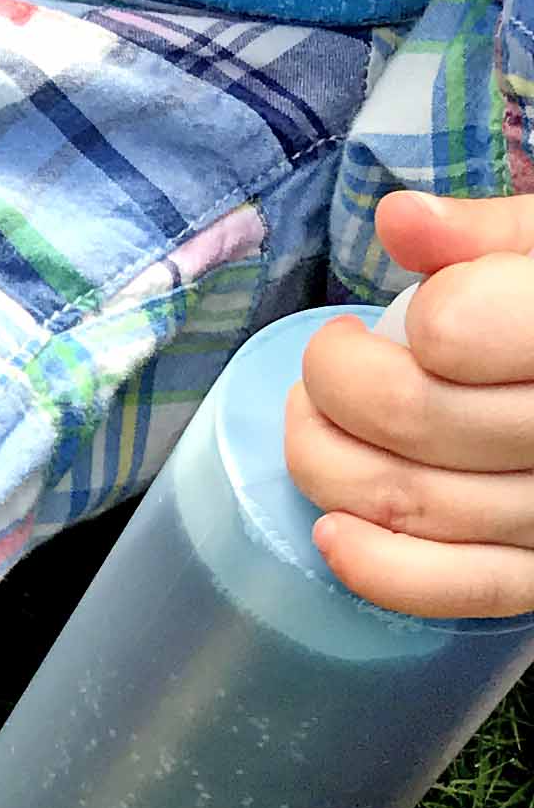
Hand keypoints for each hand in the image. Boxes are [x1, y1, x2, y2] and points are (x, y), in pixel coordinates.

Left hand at [289, 191, 533, 618]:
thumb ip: (492, 231)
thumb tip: (399, 219)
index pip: (452, 331)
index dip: (412, 317)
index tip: (406, 310)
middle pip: (413, 417)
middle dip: (334, 384)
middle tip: (328, 360)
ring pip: (414, 502)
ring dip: (327, 464)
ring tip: (315, 421)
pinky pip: (460, 588)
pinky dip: (379, 568)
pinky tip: (332, 532)